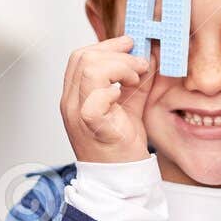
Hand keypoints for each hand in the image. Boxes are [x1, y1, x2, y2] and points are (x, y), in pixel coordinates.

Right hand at [61, 36, 152, 163]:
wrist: (120, 177)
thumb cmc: (121, 144)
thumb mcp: (130, 104)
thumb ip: (137, 81)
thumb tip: (149, 56)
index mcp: (76, 95)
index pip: (81, 56)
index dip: (106, 44)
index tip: (129, 43)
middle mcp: (71, 101)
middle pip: (84, 57)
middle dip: (116, 53)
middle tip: (138, 65)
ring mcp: (77, 112)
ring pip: (90, 68)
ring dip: (119, 67)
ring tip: (135, 79)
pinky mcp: (90, 123)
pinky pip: (97, 94)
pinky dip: (115, 88)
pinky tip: (124, 96)